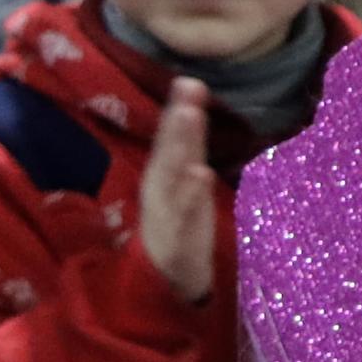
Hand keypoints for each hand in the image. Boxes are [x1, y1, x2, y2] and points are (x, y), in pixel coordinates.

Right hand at [134, 80, 217, 307]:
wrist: (166, 278)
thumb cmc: (178, 221)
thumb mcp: (180, 179)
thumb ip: (186, 141)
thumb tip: (190, 90)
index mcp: (161, 175)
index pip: (168, 138)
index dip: (176, 111)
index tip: (189, 82)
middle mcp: (159, 190)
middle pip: (167, 155)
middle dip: (176, 127)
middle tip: (187, 97)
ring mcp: (166, 215)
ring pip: (171, 179)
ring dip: (179, 150)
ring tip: (190, 121)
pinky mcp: (176, 240)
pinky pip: (183, 216)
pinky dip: (190, 195)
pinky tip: (201, 173)